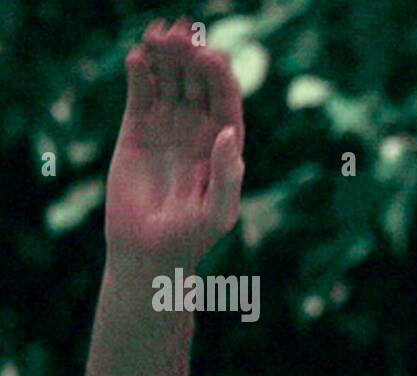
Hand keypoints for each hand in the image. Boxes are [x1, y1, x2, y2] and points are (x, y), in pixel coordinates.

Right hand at [105, 18, 244, 266]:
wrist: (148, 250)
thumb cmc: (191, 238)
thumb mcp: (216, 213)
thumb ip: (226, 176)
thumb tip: (227, 134)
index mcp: (224, 144)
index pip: (225, 99)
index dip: (219, 76)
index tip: (209, 56)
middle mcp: (198, 128)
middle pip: (197, 81)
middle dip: (190, 56)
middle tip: (178, 33)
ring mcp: (168, 125)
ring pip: (169, 80)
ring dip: (165, 56)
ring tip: (156, 34)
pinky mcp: (137, 128)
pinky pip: (140, 92)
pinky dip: (139, 73)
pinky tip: (138, 58)